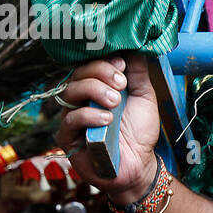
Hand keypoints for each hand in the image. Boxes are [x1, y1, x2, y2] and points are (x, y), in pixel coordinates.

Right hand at [54, 54, 160, 204]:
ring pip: (70, 93)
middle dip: (100, 73)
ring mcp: (73, 117)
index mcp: (97, 87)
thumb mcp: (144, 97)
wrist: (140, 164)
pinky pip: (70, 120)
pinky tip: (106, 119)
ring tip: (115, 101)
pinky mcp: (68, 138)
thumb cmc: (139, 132)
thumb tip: (134, 48)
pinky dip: (88, 116)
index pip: (89, 64)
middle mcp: (81, 99)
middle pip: (77, 75)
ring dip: (94, 91)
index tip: (122, 64)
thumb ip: (138, 74)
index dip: (103, 60)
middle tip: (120, 83)